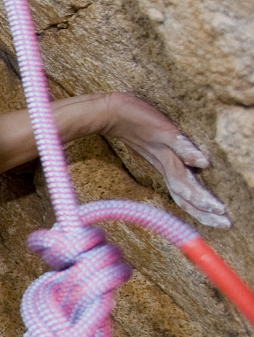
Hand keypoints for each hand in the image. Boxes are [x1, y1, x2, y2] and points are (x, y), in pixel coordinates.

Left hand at [100, 93, 230, 227]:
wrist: (112, 112)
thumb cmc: (137, 129)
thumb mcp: (158, 149)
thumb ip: (173, 161)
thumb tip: (191, 172)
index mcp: (167, 169)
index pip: (186, 195)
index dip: (201, 210)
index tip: (221, 224)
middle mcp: (166, 163)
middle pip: (187, 192)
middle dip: (206, 209)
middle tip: (225, 224)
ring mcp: (164, 148)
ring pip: (181, 176)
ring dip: (199, 193)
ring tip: (217, 207)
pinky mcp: (163, 132)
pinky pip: (178, 144)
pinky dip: (189, 153)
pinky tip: (202, 163)